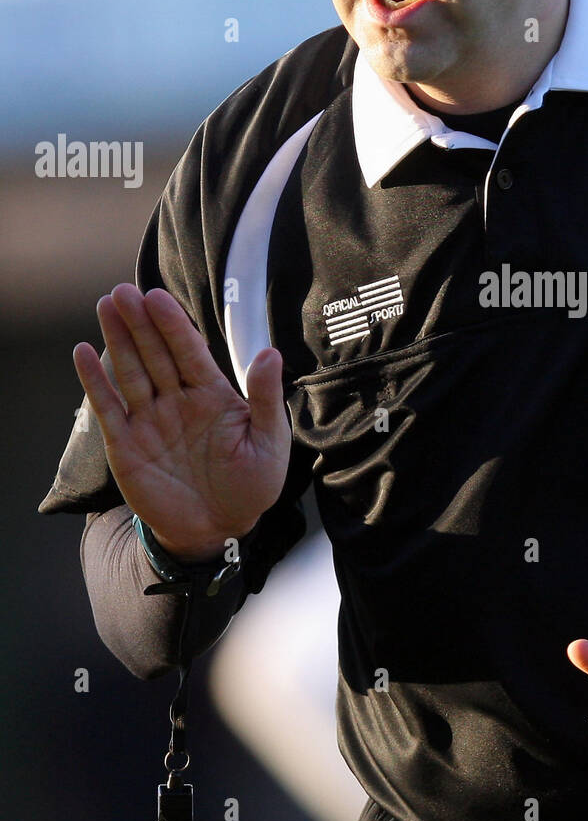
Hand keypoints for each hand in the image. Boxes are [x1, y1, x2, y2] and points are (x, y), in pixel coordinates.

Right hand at [73, 284, 290, 560]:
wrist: (220, 530)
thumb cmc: (251, 485)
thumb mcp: (269, 442)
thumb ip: (264, 397)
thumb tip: (270, 353)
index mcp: (213, 395)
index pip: (190, 351)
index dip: (174, 325)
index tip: (159, 298)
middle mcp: (178, 401)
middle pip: (156, 354)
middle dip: (141, 322)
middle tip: (125, 291)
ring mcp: (150, 420)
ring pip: (131, 372)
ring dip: (118, 340)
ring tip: (106, 306)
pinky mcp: (126, 444)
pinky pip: (108, 407)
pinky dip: (95, 381)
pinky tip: (83, 353)